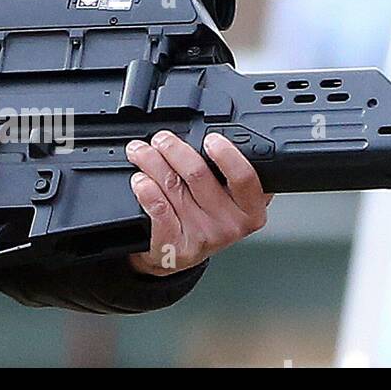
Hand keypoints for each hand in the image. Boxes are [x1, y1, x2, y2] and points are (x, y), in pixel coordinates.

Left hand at [125, 131, 271, 275]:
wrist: (178, 255)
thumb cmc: (204, 217)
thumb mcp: (226, 197)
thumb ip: (224, 171)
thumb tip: (201, 134)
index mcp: (250, 208)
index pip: (245, 178)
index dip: (227, 155)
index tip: (210, 138)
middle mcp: (229, 224)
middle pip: (199, 175)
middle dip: (175, 149)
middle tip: (162, 139)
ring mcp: (202, 237)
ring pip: (173, 186)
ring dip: (152, 162)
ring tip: (141, 151)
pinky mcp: (175, 245)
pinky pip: (159, 209)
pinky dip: (146, 190)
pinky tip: (140, 179)